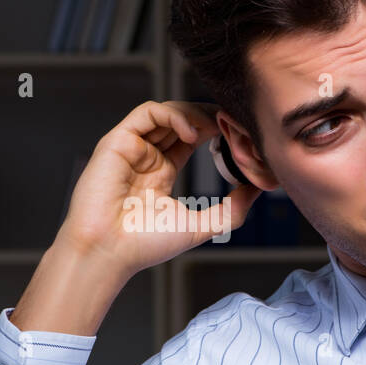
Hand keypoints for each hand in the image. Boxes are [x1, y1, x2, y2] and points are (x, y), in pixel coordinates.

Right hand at [57, 99, 259, 277]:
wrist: (108, 252)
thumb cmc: (144, 245)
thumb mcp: (199, 226)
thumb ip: (231, 210)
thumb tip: (257, 190)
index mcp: (160, 173)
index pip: (191, 137)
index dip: (216, 130)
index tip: (239, 135)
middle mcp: (145, 157)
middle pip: (181, 120)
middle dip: (209, 117)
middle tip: (233, 123)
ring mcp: (131, 147)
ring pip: (166, 112)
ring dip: (194, 113)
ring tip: (215, 127)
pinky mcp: (117, 141)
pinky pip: (147, 113)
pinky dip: (172, 114)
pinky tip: (191, 131)